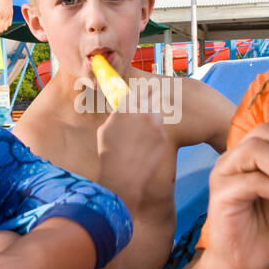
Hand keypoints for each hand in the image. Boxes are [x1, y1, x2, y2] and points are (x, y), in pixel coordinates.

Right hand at [96, 81, 167, 209]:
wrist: (122, 177)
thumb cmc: (109, 155)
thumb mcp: (105, 130)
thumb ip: (117, 115)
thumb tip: (123, 109)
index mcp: (125, 107)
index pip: (138, 90)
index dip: (142, 91)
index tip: (146, 90)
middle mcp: (141, 111)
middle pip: (154, 95)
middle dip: (155, 96)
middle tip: (157, 97)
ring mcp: (155, 124)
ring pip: (159, 112)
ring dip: (157, 115)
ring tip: (150, 126)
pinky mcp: (163, 136)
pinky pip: (162, 129)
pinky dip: (158, 132)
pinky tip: (149, 143)